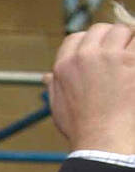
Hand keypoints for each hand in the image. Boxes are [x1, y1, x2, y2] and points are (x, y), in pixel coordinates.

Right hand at [44, 22, 134, 155]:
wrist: (104, 141)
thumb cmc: (81, 128)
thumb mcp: (58, 107)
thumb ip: (53, 87)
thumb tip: (46, 77)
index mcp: (64, 65)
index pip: (76, 38)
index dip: (89, 43)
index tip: (98, 54)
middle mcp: (86, 56)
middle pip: (102, 30)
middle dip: (111, 39)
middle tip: (120, 56)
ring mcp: (112, 57)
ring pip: (125, 31)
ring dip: (131, 41)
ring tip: (132, 61)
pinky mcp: (134, 62)